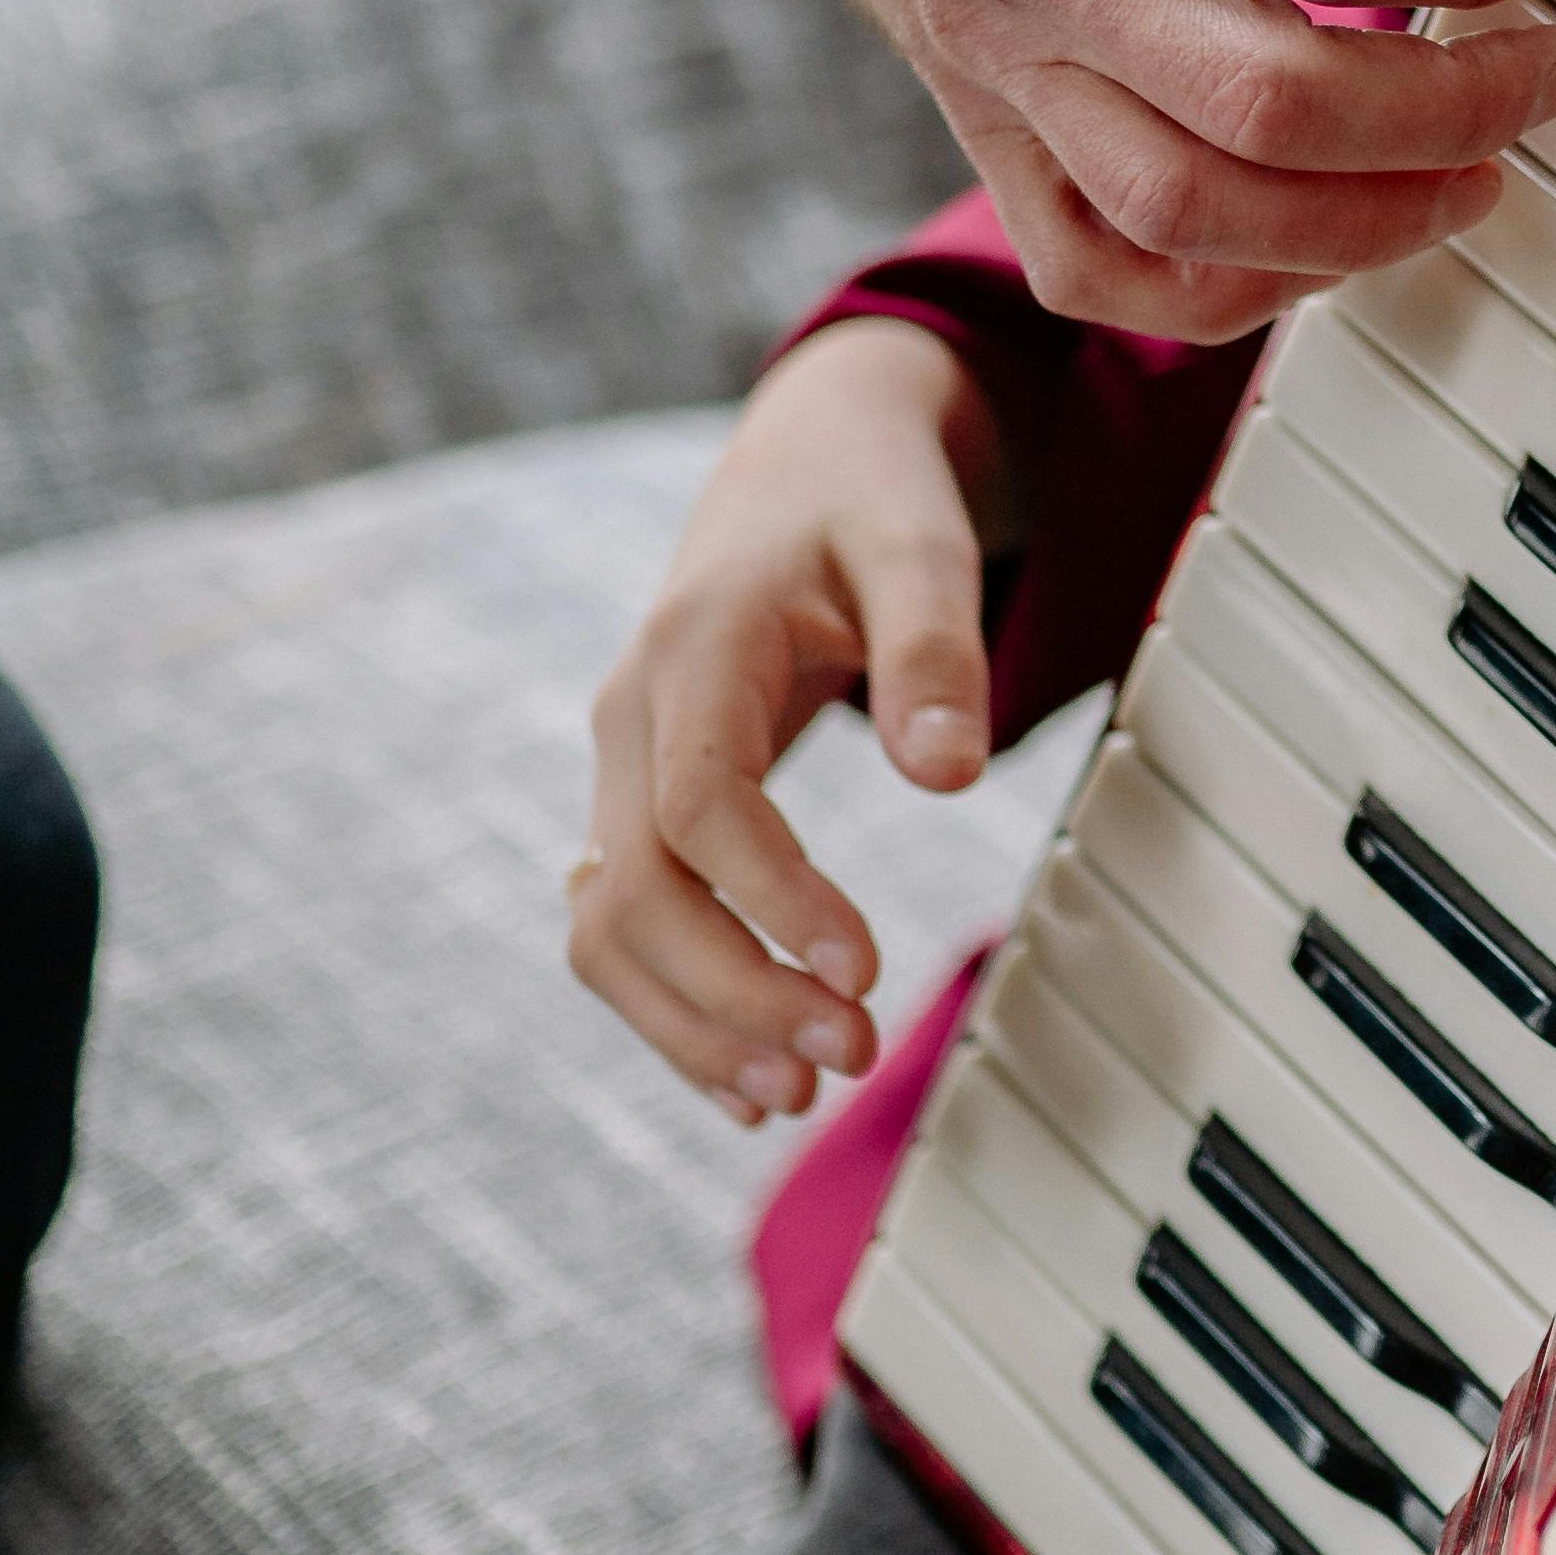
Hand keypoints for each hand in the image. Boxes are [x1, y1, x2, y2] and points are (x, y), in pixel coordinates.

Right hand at [573, 320, 1007, 1123]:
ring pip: (608, 929)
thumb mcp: (918, 543)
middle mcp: (631, 720)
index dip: (773, 898)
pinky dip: (677, 1014)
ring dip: (694, 1023)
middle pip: (636, 891)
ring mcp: (621, 772)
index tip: (865, 971)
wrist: (804, 464)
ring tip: (804, 1090)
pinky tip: (754, 1077)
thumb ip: (935, 646)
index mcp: (692, 650)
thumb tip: (946, 773)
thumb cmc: (865, 501)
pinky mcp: (640, 812)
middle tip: (854, 1056)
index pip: (701, 805)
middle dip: (734, 991)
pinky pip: (625, 931)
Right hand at [683, 0, 1555, 339]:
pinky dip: (1227, 287)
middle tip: (1546, 69)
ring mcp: (986, 50)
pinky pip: (1096, 266)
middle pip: (1269, 106)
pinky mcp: (968, 110)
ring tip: (1472, 169)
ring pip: (1189, 219)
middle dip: (1454, 112)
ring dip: (1365, 226)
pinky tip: (1324, 232)